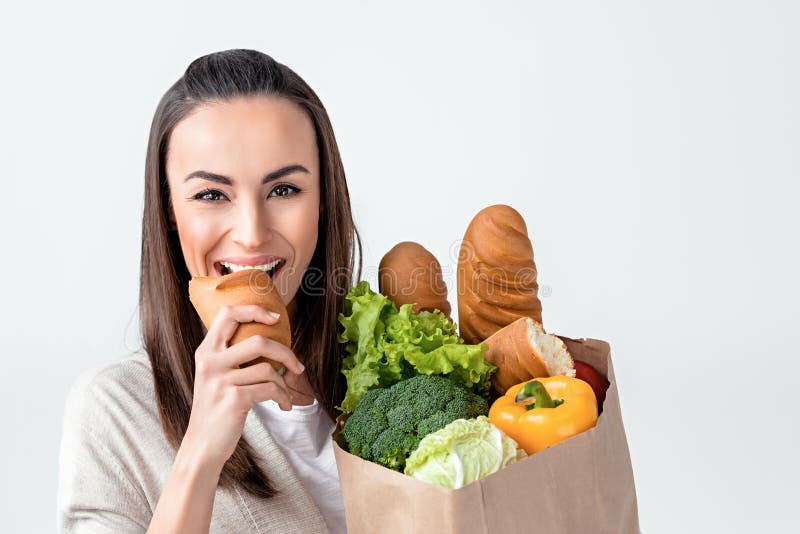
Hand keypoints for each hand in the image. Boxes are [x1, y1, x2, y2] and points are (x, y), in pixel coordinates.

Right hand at [183, 305, 304, 469]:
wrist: (202, 446)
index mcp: (205, 351)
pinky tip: (284, 406)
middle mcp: (210, 362)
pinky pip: (270, 389)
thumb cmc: (216, 410)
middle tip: (297, 367)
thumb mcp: (215, 377)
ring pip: (268, 369)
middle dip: (286, 353)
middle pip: (258, 340)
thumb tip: (268, 341)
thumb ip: (230, 357)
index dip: (254, 310)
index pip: (228, 314)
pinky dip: (282, 397)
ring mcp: (221, 380)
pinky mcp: (234, 399)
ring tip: (285, 397)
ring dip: (284, 385)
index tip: (276, 318)